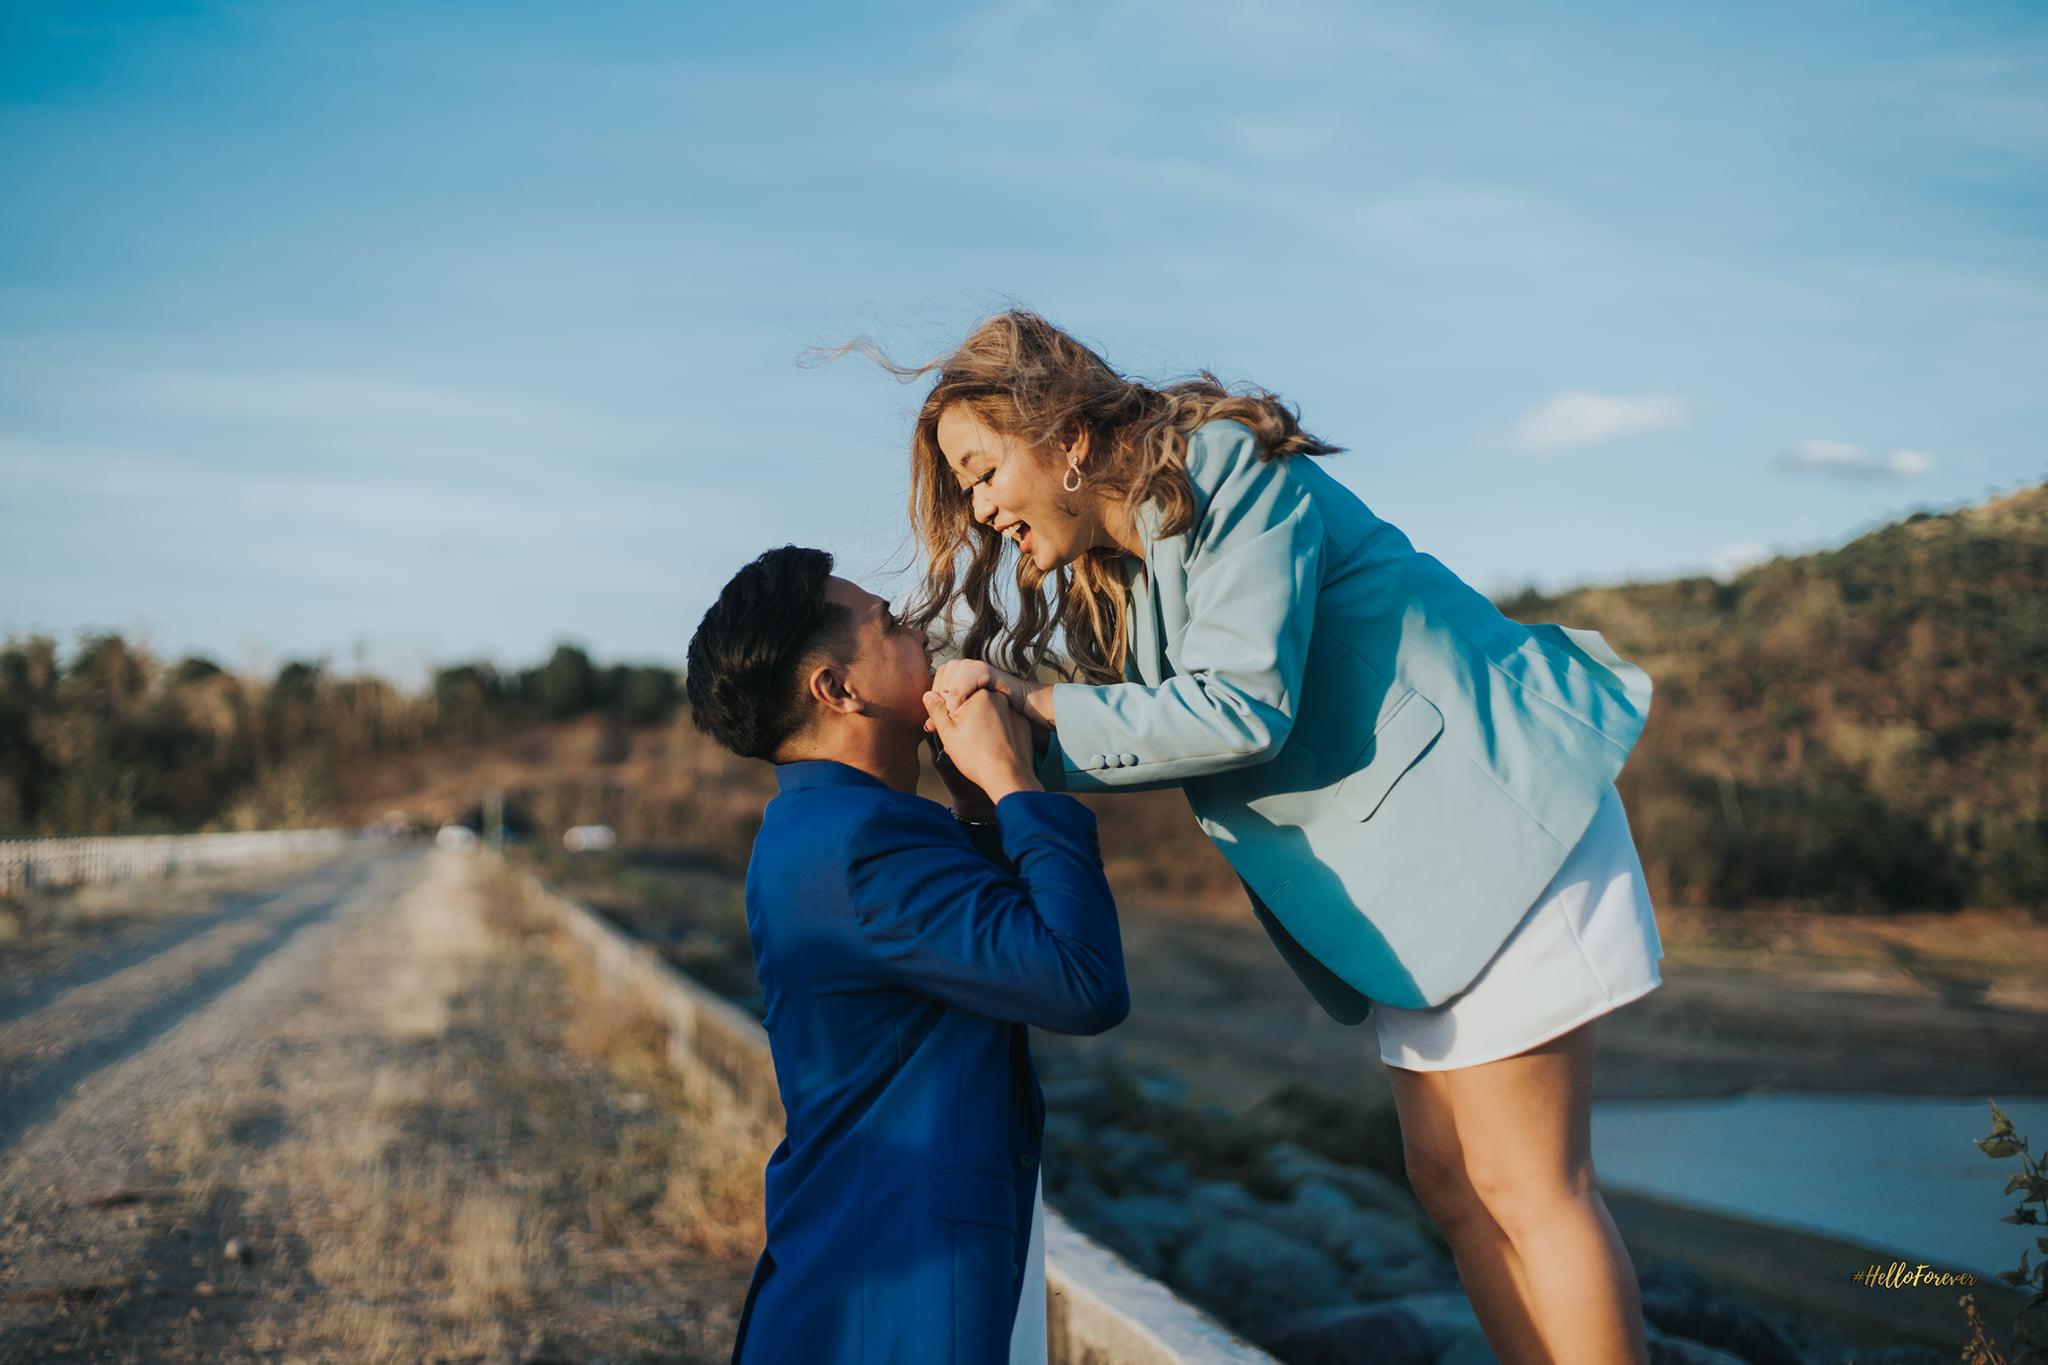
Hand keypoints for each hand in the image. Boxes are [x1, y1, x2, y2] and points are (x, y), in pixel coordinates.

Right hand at [922, 688, 1041, 803]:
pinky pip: (1005, 725)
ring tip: (976, 749)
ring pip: (990, 716)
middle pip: (974, 706)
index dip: (948, 716)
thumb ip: (937, 710)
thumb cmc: (975, 755)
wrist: (1008, 777)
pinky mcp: (1023, 726)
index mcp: (980, 694)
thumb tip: (929, 695)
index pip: (956, 698)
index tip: (946, 731)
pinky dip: (997, 734)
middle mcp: (1000, 698)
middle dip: (964, 721)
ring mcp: (1014, 712)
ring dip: (981, 727)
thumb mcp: (947, 732)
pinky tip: (991, 749)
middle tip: (960, 742)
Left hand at [930, 658, 1054, 729]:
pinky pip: (961, 686)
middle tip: (949, 723)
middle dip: (941, 708)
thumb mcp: (965, 715)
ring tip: (956, 720)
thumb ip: (946, 719)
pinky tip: (964, 713)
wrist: (1020, 704)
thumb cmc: (994, 710)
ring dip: (949, 706)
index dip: (934, 709)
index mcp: (950, 674)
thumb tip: (926, 726)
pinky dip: (959, 702)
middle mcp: (957, 666)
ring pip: (947, 686)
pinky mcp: (982, 670)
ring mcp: (970, 665)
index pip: (930, 691)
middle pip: (936, 688)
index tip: (940, 725)